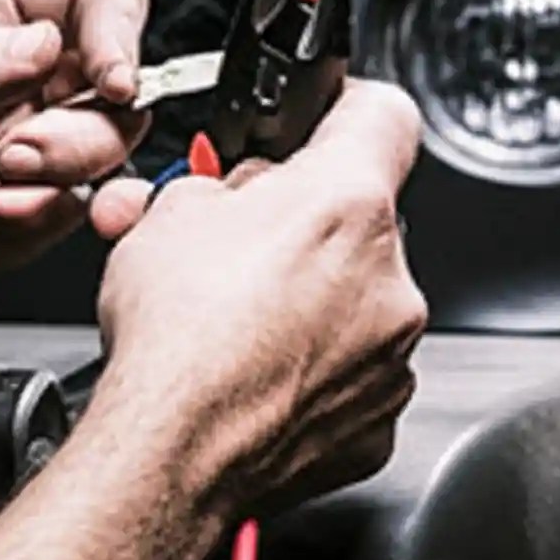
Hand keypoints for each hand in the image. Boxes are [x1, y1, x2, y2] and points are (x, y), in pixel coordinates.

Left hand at [0, 0, 149, 308]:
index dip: (119, 34)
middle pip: (115, 93)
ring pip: (100, 163)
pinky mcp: (11, 216)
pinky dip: (19, 232)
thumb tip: (48, 42)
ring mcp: (15, 152)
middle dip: (77, 133)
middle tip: (12, 153)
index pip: (94, 0)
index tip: (111, 79)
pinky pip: (59, 223)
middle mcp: (11, 83)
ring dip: (50, 187)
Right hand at [88, 80, 427, 513]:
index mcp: (345, 204)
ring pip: (358, 299)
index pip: (383, 114)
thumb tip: (230, 192)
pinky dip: (311, 367)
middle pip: (360, 220)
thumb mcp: (167, 215)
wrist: (170, 452)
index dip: (345, 108)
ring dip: (308, 299)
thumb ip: (221, 186)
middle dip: (304, 224)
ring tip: (238, 321)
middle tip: (241, 246)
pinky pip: (353, 370)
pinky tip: (256, 372)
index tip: (325, 120)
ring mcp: (391, 354)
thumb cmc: (171, 341)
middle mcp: (389, 278)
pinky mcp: (378, 417)